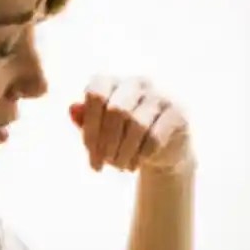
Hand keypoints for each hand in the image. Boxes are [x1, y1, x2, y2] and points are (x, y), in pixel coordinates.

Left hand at [69, 75, 193, 174]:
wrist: (160, 151)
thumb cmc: (122, 138)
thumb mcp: (99, 132)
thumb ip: (85, 120)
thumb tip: (72, 109)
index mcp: (113, 83)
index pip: (96, 94)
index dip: (90, 128)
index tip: (91, 155)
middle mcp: (137, 83)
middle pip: (116, 110)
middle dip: (107, 144)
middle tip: (104, 165)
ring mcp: (159, 97)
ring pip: (137, 125)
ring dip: (123, 153)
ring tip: (119, 167)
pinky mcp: (177, 114)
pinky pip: (154, 138)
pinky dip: (141, 156)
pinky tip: (136, 164)